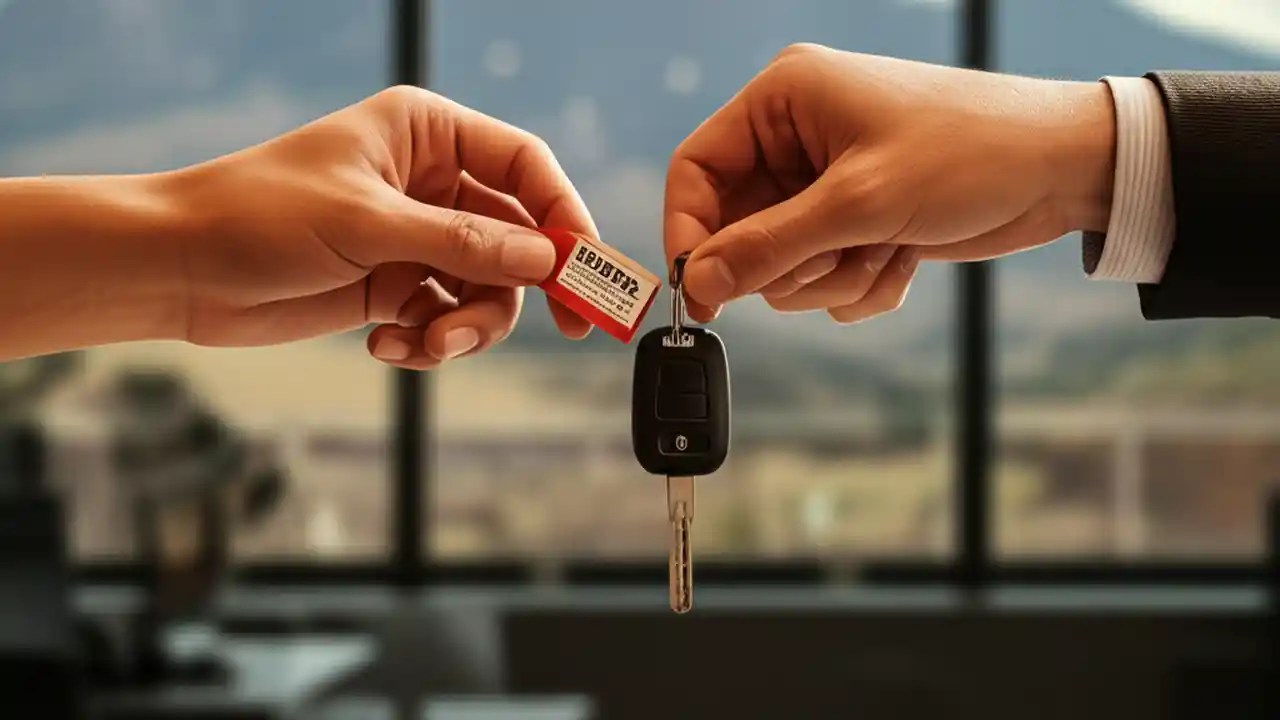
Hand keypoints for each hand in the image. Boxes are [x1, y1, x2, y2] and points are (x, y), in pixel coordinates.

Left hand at [169, 85, 595, 367]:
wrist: (180, 267)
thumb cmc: (259, 215)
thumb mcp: (369, 225)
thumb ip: (464, 243)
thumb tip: (546, 260)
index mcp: (427, 134)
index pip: (525, 166)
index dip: (564, 215)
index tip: (586, 268)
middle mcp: (430, 182)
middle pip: (518, 235)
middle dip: (530, 286)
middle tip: (573, 328)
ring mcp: (414, 237)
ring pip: (486, 288)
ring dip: (467, 325)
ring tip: (427, 345)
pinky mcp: (394, 284)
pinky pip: (445, 317)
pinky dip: (429, 340)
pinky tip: (389, 347)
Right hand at [664, 45, 1114, 323]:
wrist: (1064, 168)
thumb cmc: (971, 153)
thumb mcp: (859, 202)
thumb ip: (768, 246)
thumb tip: (699, 283)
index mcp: (785, 100)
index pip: (696, 169)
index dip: (691, 233)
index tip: (702, 291)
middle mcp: (798, 137)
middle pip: (738, 228)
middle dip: (790, 261)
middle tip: (839, 254)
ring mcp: (828, 182)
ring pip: (783, 263)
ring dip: (833, 275)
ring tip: (886, 248)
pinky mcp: (859, 219)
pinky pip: (824, 277)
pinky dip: (860, 282)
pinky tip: (904, 258)